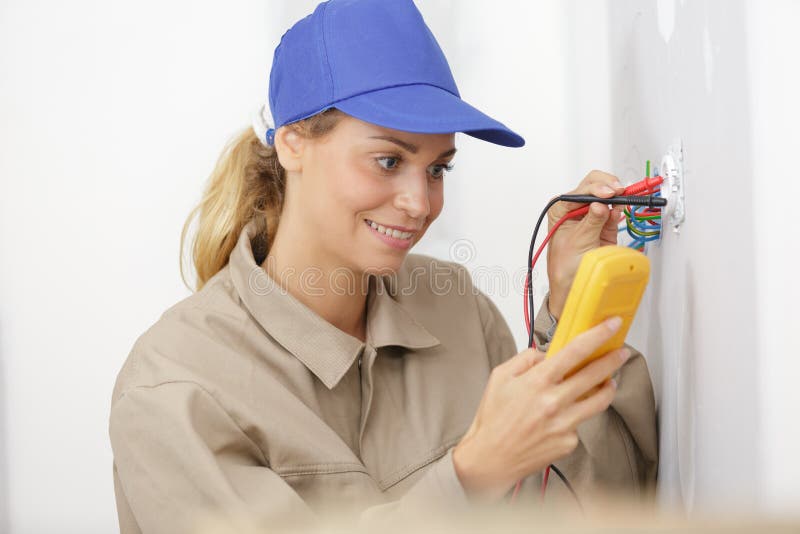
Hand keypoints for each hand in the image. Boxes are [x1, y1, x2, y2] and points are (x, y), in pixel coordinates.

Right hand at [452, 317, 630, 501]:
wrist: (491, 458)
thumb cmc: (493, 419)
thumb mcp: (499, 378)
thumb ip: (524, 360)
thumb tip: (544, 355)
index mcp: (537, 382)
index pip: (575, 351)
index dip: (597, 335)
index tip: (611, 326)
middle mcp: (554, 402)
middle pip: (595, 374)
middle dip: (613, 359)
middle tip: (621, 353)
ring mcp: (564, 424)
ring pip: (599, 401)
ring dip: (608, 387)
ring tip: (608, 381)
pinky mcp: (569, 442)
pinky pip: (580, 423)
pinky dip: (576, 415)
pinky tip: (564, 416)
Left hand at [546, 170, 624, 318]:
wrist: (573, 283)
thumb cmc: (565, 265)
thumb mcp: (578, 242)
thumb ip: (591, 223)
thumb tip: (600, 206)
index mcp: (561, 208)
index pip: (581, 189)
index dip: (596, 188)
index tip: (608, 194)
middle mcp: (575, 207)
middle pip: (594, 185)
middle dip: (608, 186)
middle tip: (619, 192)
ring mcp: (591, 214)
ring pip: (608, 194)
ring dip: (617, 195)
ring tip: (623, 199)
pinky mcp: (605, 223)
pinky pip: (615, 210)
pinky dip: (619, 208)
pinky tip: (619, 211)